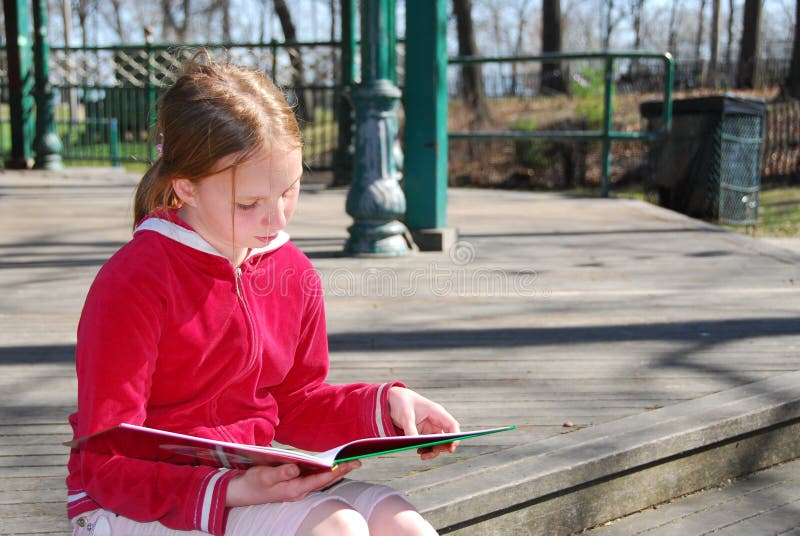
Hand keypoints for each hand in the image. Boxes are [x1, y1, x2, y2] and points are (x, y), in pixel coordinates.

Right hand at [225, 461, 360, 506]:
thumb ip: (280, 472)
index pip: (321, 479)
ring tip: (348, 461)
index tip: (350, 463)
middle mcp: (298, 490)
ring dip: (334, 470)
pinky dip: (322, 470)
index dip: (337, 471)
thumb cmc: (252, 483)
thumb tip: (296, 468)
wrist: (241, 492)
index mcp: (294, 489)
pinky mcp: (293, 484)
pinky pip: (312, 477)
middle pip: (324, 479)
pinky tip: (329, 464)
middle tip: (358, 460)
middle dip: (341, 470)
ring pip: (320, 479)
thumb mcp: (264, 476)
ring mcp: (296, 488)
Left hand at [388, 387, 460, 459]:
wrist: (393, 399)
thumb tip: (416, 444)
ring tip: (422, 455)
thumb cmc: (402, 402)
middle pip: (447, 437)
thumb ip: (411, 429)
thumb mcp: (405, 416)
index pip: (452, 425)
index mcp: (436, 412)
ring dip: (433, 451)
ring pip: (438, 443)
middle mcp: (436, 420)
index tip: (451, 448)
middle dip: (441, 447)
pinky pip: (430, 444)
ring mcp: (431, 427)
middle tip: (429, 454)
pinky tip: (419, 452)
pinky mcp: (424, 433)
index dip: (455, 437)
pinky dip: (427, 449)